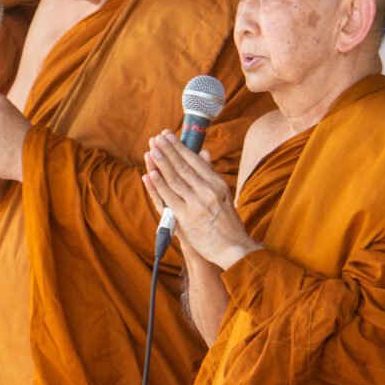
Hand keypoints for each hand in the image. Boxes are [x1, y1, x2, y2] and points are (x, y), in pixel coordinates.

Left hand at [141, 130, 259, 268]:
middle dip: (168, 150)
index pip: (195, 161)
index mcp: (217, 184)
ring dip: (161, 163)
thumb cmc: (227, 223)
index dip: (180, 147)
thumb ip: (210, 175)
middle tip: (156, 137)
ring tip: (151, 149)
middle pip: (184, 166)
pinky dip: (159, 185)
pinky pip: (170, 197)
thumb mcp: (223, 195)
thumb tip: (203, 153)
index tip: (168, 136)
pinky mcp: (187, 217)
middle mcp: (208, 191)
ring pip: (175, 179)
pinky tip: (150, 174)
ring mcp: (197, 204)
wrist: (233, 248)